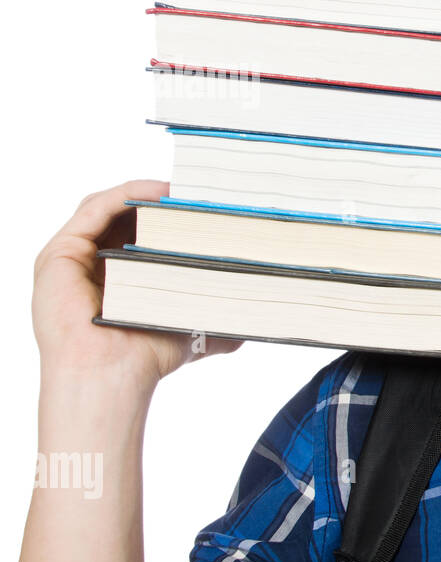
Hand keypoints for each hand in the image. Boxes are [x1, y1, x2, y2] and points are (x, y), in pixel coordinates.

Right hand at [32, 179, 241, 385]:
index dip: (172, 214)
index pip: (144, 231)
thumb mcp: (196, 330)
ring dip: (145, 191)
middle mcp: (93, 263)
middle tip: (197, 188)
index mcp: (120, 275)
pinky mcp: (59, 253)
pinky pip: (94, 210)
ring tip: (180, 187)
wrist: (111, 375)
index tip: (206, 203)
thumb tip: (260, 315)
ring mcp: (73, 258)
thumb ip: (221, 318)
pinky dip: (125, 195)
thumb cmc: (147, 356)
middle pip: (127, 215)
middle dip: (161, 198)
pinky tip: (155, 192)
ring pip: (110, 207)